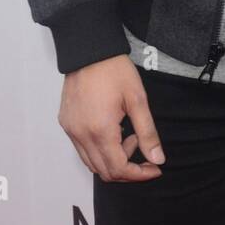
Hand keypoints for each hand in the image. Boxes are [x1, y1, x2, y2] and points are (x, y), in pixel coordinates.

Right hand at [58, 54, 166, 182]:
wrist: (89, 50)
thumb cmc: (114, 70)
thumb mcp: (138, 100)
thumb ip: (147, 132)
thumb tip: (158, 159)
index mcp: (100, 131)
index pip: (119, 169)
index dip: (139, 174)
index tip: (155, 168)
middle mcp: (81, 135)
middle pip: (104, 172)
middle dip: (128, 169)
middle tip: (145, 152)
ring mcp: (71, 130)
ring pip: (91, 163)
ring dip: (113, 160)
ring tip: (129, 136)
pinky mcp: (66, 124)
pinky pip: (82, 149)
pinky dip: (100, 150)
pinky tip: (113, 130)